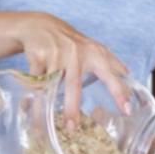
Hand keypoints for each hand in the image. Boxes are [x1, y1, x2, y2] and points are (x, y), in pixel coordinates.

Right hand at [13, 12, 129, 124]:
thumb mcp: (94, 49)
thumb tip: (128, 74)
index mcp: (95, 55)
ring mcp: (56, 54)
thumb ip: (110, 62)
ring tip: (42, 127)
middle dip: (71, 108)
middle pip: (73, 85)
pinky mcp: (38, 55)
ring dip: (44, 108)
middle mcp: (77, 54)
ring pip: (50, 87)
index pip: (110, 76)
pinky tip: (27, 107)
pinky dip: (31, 95)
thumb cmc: (73, 44)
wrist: (43, 26)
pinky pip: (35, 81)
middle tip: (72, 127)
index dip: (119, 93)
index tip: (126, 111)